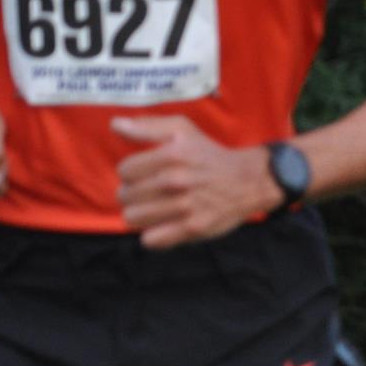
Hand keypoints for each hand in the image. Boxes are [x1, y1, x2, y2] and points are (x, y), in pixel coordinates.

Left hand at [113, 116, 279, 249]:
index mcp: (172, 154)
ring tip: (155, 209)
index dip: (133, 172)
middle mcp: (177, 180)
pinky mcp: (193, 228)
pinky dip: (154, 235)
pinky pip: (151, 240)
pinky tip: (165, 224)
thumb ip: (147, 126)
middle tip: (153, 192)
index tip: (148, 173)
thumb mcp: (183, 130)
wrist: (250, 181)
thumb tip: (115, 125)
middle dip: (135, 194)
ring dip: (141, 215)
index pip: (124, 170)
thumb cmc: (210, 155)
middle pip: (125, 195)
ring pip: (133, 218)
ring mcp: (185, 206)